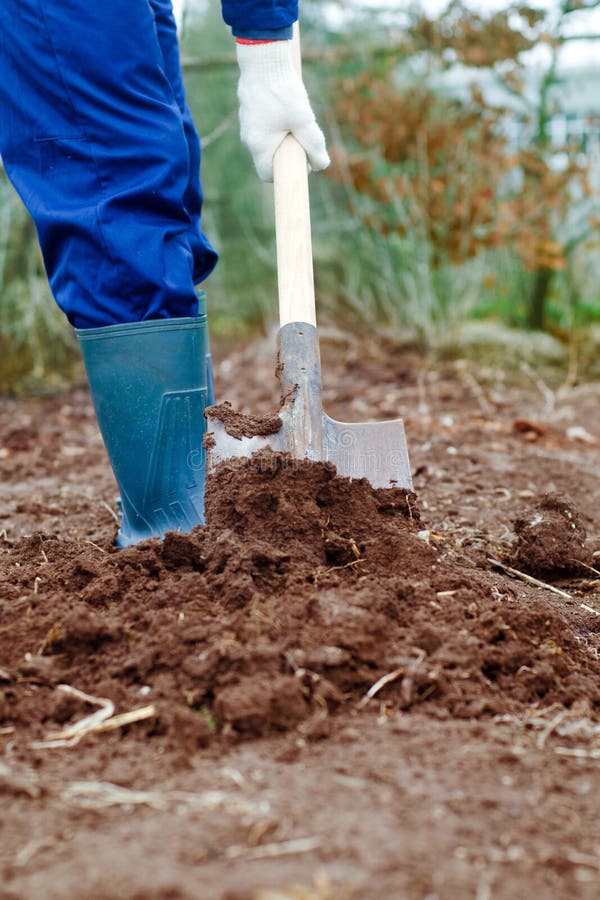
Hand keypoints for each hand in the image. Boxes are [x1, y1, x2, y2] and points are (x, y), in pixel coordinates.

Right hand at [236, 39, 329, 181]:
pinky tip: (285, 106)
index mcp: (258, 145)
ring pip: (268, 140)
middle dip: (287, 152)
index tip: (300, 159)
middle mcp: (248, 137)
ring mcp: (247, 123)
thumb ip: (314, 145)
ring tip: (294, 117)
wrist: (263, 56)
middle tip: (302, 135)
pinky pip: (265, 126)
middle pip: (269, 157)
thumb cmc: (282, 90)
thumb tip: (322, 165)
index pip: (267, 175)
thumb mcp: (304, 120)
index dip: (285, 173)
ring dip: (284, 136)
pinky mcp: (250, 110)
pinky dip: (277, 123)